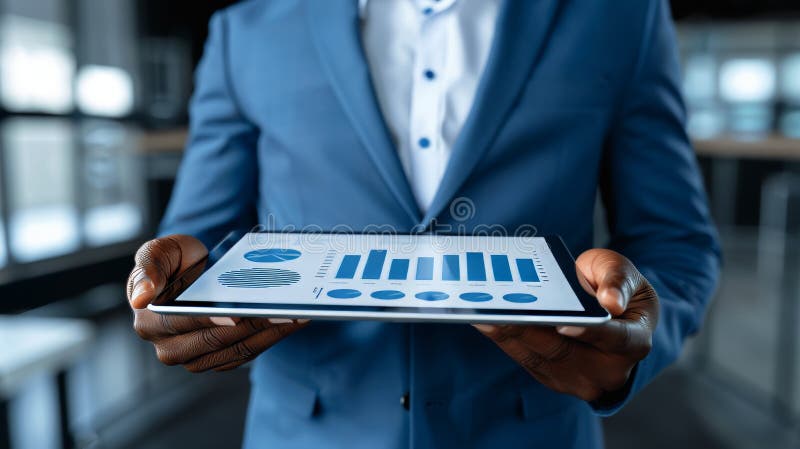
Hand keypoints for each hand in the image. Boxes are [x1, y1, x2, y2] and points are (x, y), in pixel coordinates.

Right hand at [126, 235, 306, 371]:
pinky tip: (288, 322)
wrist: (190, 271)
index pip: (185, 323)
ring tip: (291, 316)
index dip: (212, 319)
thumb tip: (140, 298)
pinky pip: (245, 354)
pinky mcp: (217, 359)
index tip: (237, 313)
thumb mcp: (157, 252)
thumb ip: (147, 268)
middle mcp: (169, 347)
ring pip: (235, 351)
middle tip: (277, 312)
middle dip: (249, 326)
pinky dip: (268, 339)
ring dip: (266, 335)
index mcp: (150, 322)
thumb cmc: (172, 261)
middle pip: (216, 341)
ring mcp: (194, 357)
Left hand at [473, 248, 657, 401]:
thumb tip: (610, 302)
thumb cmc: (621, 292)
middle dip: (528, 330)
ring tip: (482, 314)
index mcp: (634, 342)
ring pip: (538, 358)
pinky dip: (506, 339)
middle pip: (562, 351)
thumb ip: (619, 281)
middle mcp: (608, 370)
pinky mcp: (553, 379)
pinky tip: (486, 321)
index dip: (589, 332)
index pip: (613, 339)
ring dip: (508, 336)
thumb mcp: (628, 275)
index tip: (564, 324)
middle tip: (498, 311)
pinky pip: (527, 360)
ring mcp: (579, 380)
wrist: (617, 319)